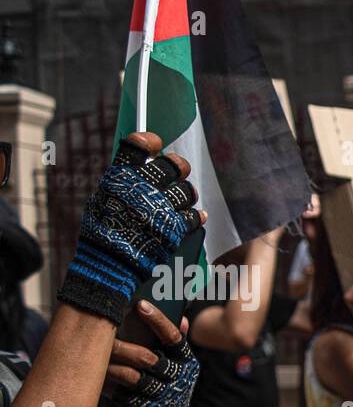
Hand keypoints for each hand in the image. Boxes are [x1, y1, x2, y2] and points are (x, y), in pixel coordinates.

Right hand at [59, 131, 204, 325]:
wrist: (108, 266)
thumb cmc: (102, 232)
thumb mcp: (102, 199)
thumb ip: (123, 182)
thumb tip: (142, 167)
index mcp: (119, 178)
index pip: (136, 146)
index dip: (148, 140)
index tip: (155, 142)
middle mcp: (141, 190)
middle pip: (171, 165)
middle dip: (178, 165)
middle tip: (179, 168)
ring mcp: (159, 209)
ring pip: (186, 190)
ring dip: (187, 192)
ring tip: (184, 196)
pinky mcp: (174, 229)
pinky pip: (194, 216)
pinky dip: (196, 215)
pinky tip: (197, 215)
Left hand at [107, 299, 199, 406]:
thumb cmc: (167, 387)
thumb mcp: (178, 366)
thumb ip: (176, 344)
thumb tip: (183, 318)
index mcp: (187, 363)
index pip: (174, 338)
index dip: (158, 320)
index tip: (140, 304)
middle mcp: (179, 380)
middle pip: (149, 359)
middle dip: (123, 347)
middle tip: (104, 335)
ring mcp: (163, 397)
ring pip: (133, 377)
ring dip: (111, 366)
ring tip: (96, 357)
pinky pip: (123, 395)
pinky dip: (108, 385)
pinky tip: (97, 377)